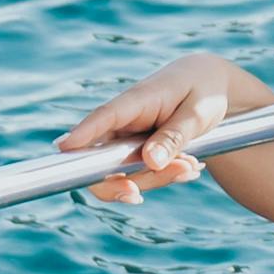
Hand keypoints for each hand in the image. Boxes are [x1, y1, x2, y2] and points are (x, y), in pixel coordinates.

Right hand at [58, 53, 267, 201]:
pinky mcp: (134, 150)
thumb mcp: (198, 112)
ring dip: (156, 179)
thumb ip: (173, 136)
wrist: (211, 86)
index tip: (62, 150)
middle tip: (156, 187)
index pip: (103, 117)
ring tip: (193, 166)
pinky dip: (162, 177)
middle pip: (100, 158)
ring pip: (122, 173)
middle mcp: (123, 120)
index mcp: (136, 99)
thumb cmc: (204, 91)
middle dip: (124, 181)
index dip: (82, 134)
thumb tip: (149, 163)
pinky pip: (138, 174)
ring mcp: (126, 137)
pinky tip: (189, 169)